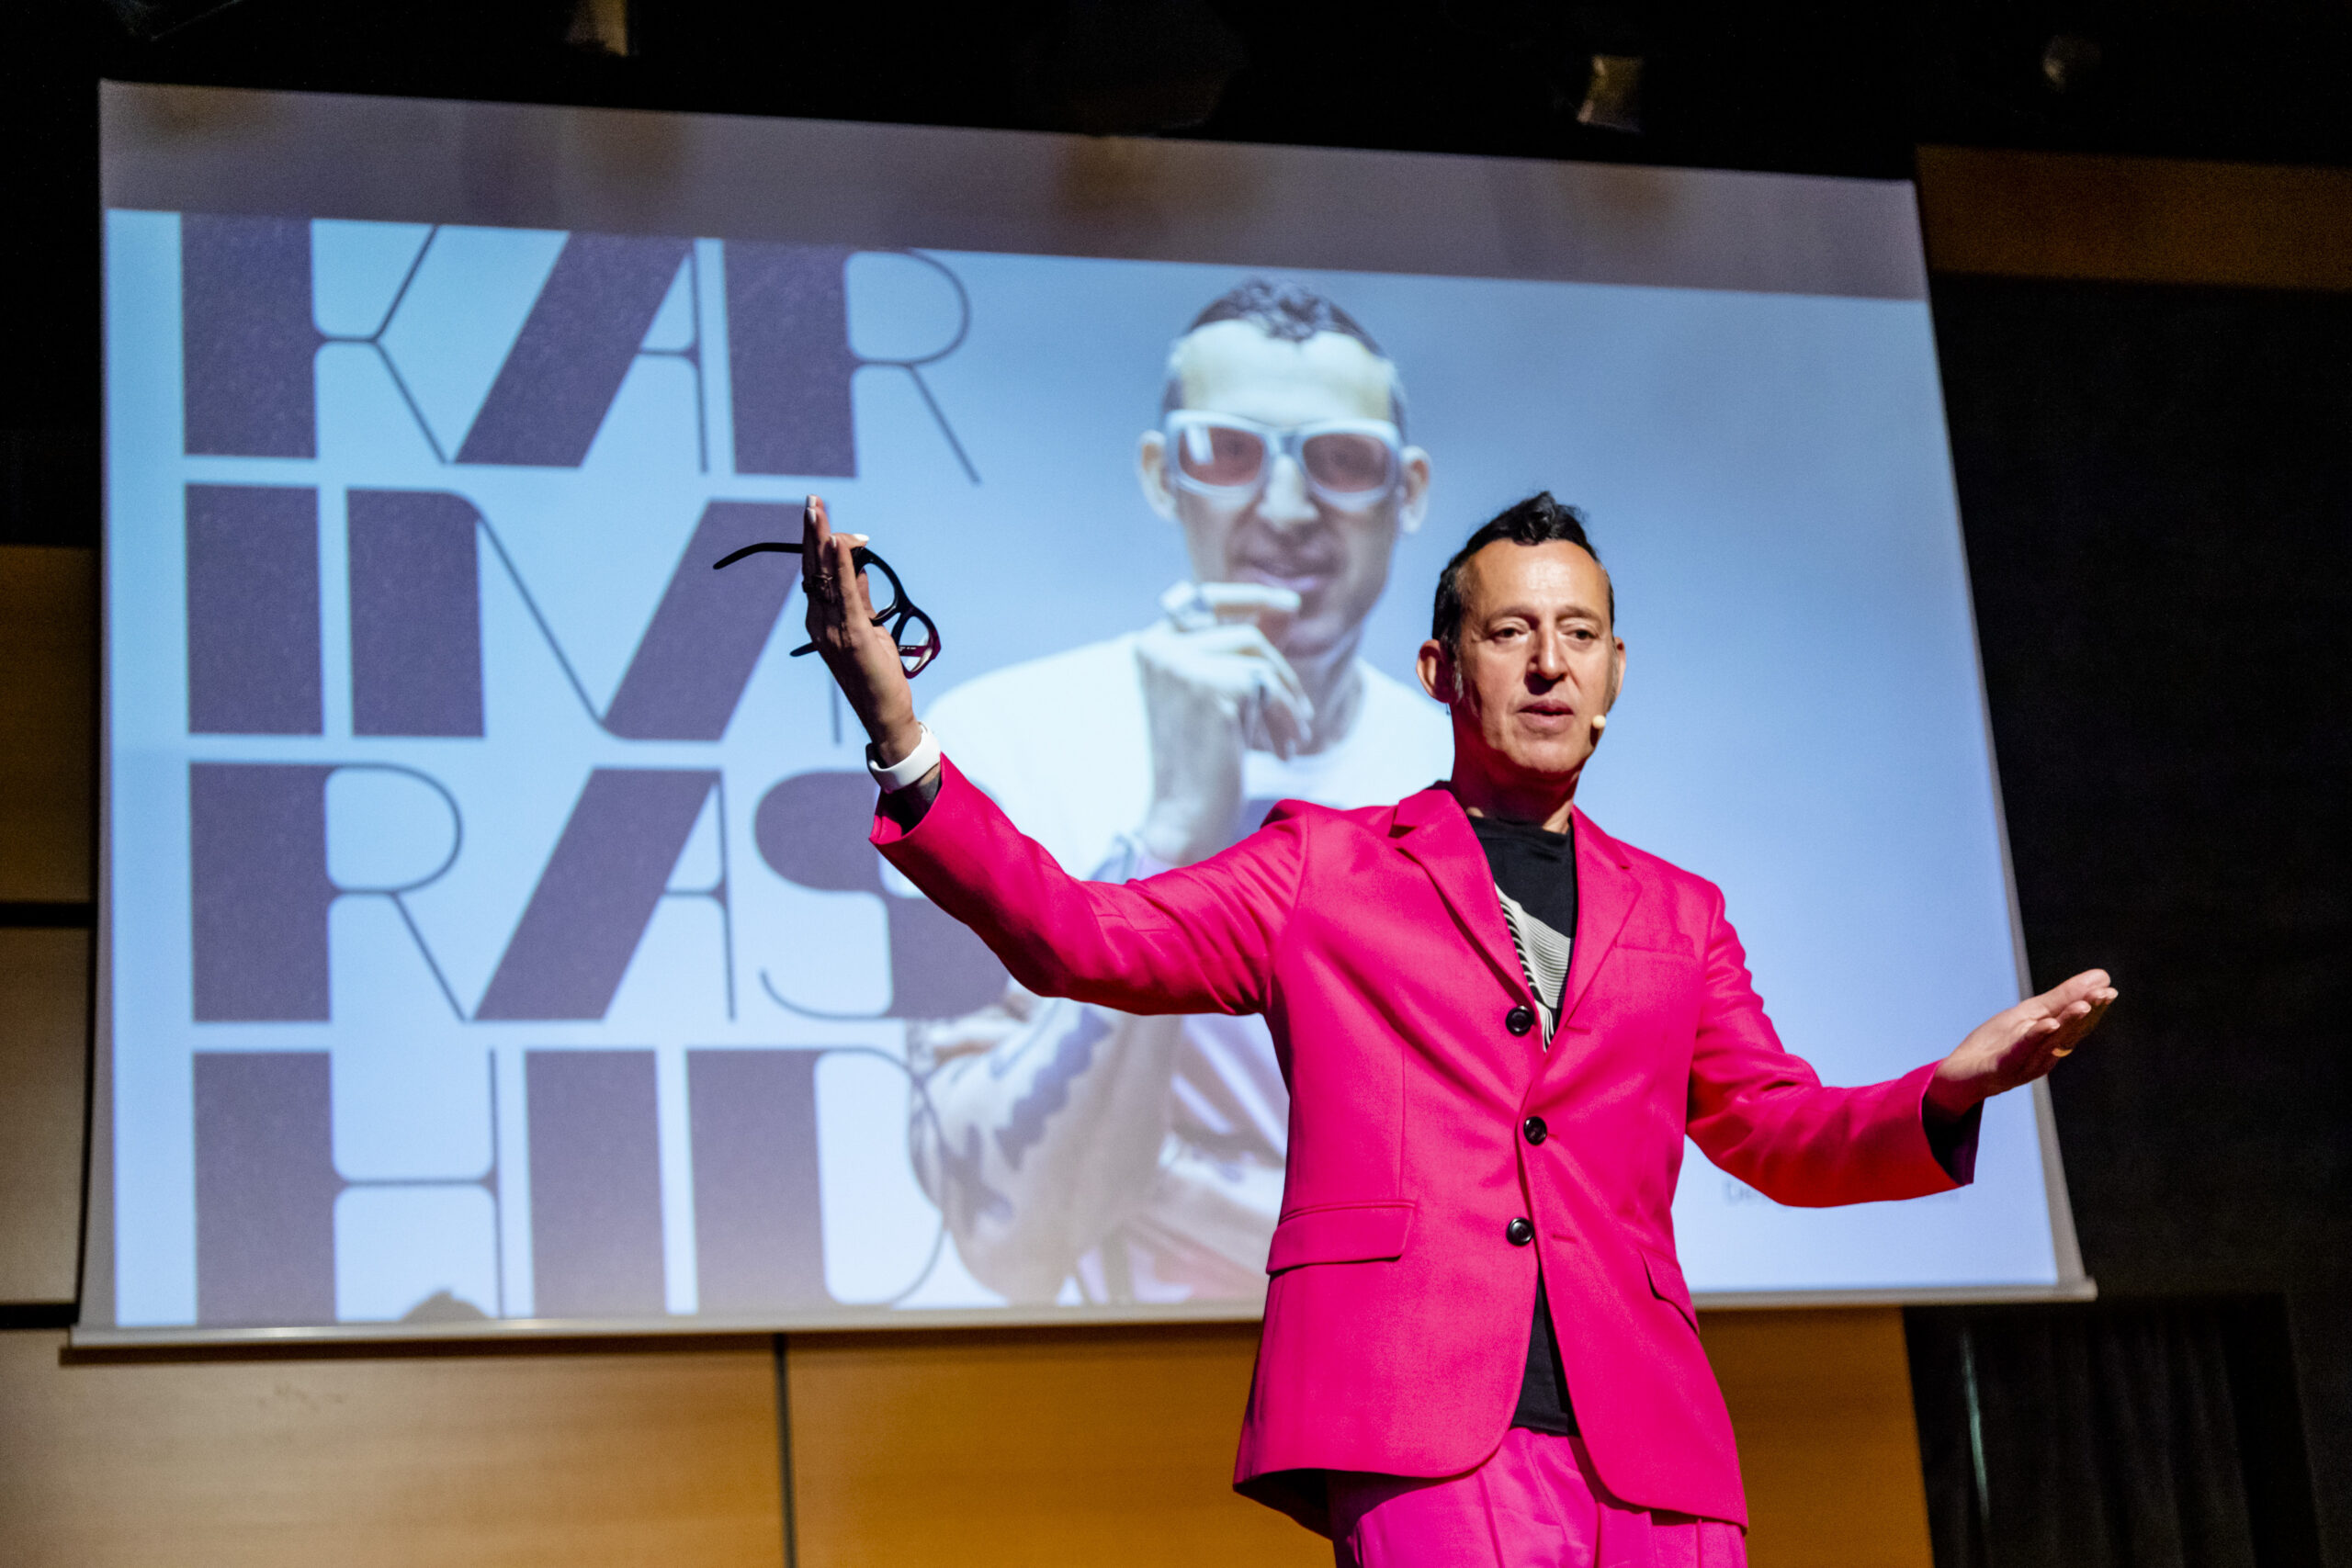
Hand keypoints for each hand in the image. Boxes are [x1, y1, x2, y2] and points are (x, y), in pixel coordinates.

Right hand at [798, 495, 922, 766]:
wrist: (884, 712)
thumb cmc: (876, 672)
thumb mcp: (869, 627)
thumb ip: (860, 597)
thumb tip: (857, 565)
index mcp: (820, 620)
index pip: (815, 573)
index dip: (818, 542)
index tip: (820, 514)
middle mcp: (820, 623)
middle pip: (813, 569)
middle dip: (812, 532)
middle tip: (811, 500)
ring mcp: (832, 630)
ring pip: (825, 577)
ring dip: (822, 540)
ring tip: (817, 510)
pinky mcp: (853, 635)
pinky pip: (846, 595)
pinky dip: (841, 567)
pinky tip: (840, 544)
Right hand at [1136, 583, 1310, 865]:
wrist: (1185, 814)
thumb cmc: (1202, 761)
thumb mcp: (1218, 694)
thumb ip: (1241, 651)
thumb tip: (1290, 604)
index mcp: (1150, 647)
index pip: (1206, 601)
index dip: (1252, 599)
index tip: (1291, 606)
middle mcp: (1158, 649)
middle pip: (1245, 634)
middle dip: (1282, 673)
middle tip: (1301, 713)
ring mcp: (1182, 665)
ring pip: (1261, 658)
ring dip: (1287, 697)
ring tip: (1295, 734)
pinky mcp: (1211, 687)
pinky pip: (1269, 687)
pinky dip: (1285, 718)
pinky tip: (1285, 749)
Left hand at [1927, 968, 2117, 1119]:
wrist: (1960, 1074)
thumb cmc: (1998, 1043)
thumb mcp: (2029, 1015)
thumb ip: (2060, 999)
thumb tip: (2097, 978)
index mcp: (2051, 1041)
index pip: (2078, 1023)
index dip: (2095, 1007)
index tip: (2110, 989)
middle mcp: (2044, 1054)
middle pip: (2070, 1031)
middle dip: (2089, 1012)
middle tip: (2106, 993)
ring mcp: (2025, 1062)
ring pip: (2051, 1041)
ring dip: (2068, 1022)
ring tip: (2083, 1005)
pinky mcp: (2003, 1066)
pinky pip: (2021, 1050)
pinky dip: (2035, 1036)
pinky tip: (2048, 1024)